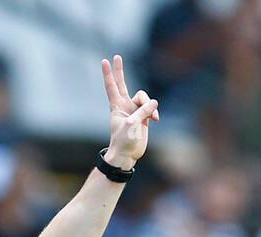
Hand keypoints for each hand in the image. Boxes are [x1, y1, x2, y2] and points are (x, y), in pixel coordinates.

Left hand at [100, 55, 158, 170]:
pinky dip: (154, 112)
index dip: (108, 74)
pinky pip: (151, 108)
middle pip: (122, 84)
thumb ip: (143, 111)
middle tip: (117, 57)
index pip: (112, 86)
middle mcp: (125, 106)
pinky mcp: (143, 117)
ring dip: (149, 105)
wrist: (127, 156)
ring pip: (144, 97)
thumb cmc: (124, 141)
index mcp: (117, 106)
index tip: (104, 61)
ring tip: (153, 117)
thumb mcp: (133, 124)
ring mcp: (134, 111)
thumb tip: (154, 103)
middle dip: (120, 71)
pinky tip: (156, 119)